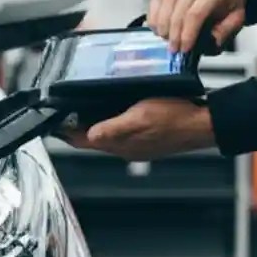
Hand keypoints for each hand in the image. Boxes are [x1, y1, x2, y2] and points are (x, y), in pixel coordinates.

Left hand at [66, 98, 216, 160]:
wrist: (203, 124)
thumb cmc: (176, 117)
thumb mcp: (140, 116)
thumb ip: (113, 128)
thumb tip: (90, 136)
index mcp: (121, 144)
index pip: (83, 141)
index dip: (66, 132)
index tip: (53, 122)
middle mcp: (126, 147)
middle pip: (93, 139)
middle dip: (77, 127)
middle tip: (64, 112)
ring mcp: (137, 144)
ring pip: (107, 135)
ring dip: (94, 124)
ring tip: (82, 109)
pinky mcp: (146, 138)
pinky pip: (122, 132)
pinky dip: (112, 123)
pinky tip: (113, 110)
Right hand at [147, 0, 252, 53]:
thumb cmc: (228, 2)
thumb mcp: (237, 18)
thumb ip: (224, 32)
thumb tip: (208, 44)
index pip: (194, 14)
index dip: (188, 35)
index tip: (185, 50)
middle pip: (176, 17)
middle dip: (175, 39)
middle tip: (177, 51)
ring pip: (162, 17)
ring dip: (165, 33)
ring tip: (174, 40)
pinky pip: (152, 14)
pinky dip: (156, 26)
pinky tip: (166, 30)